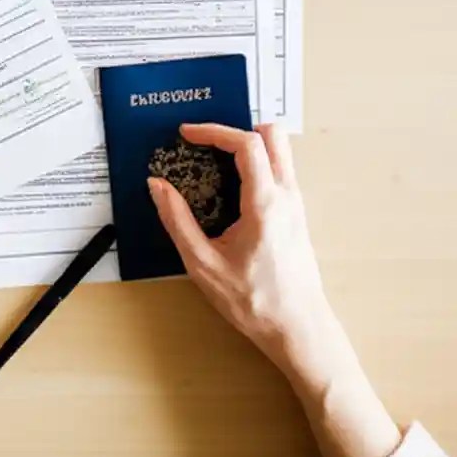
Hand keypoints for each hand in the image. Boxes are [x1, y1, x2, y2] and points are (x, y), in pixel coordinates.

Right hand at [147, 123, 327, 367]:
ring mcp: (296, 204)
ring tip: (213, 161)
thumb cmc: (255, 302)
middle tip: (205, 141)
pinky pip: (279, 171)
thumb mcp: (203, 265)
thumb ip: (178, 221)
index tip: (188, 133)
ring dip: (247, 146)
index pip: (246, 144)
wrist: (298, 327)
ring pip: (279, 151)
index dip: (214, 130)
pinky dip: (256, 164)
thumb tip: (158, 187)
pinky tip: (230, 187)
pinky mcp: (296, 214)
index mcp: (264, 204)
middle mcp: (286, 196)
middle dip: (236, 128)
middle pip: (272, 134)